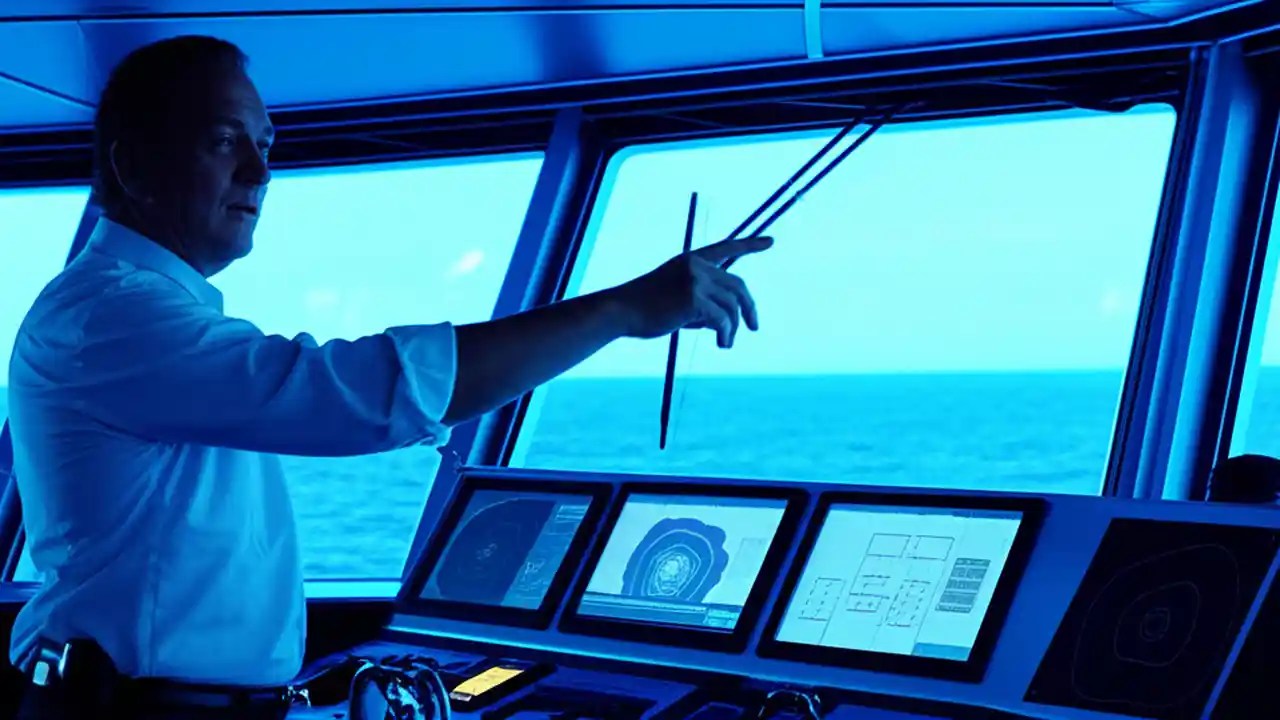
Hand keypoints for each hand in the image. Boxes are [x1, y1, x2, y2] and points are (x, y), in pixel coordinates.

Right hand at [607, 235, 773, 346]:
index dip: (750, 245)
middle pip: (738, 285)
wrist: (620, 311)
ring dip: (734, 328)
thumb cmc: (643, 309)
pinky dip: (726, 334)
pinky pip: (723, 320)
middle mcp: (696, 266)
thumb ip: (700, 302)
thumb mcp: (675, 299)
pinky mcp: (694, 299)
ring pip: (732, 306)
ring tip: (726, 344)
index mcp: (690, 260)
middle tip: (755, 327)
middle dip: (749, 307)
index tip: (771, 242)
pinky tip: (722, 344)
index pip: (726, 248)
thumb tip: (726, 322)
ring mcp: (695, 281)